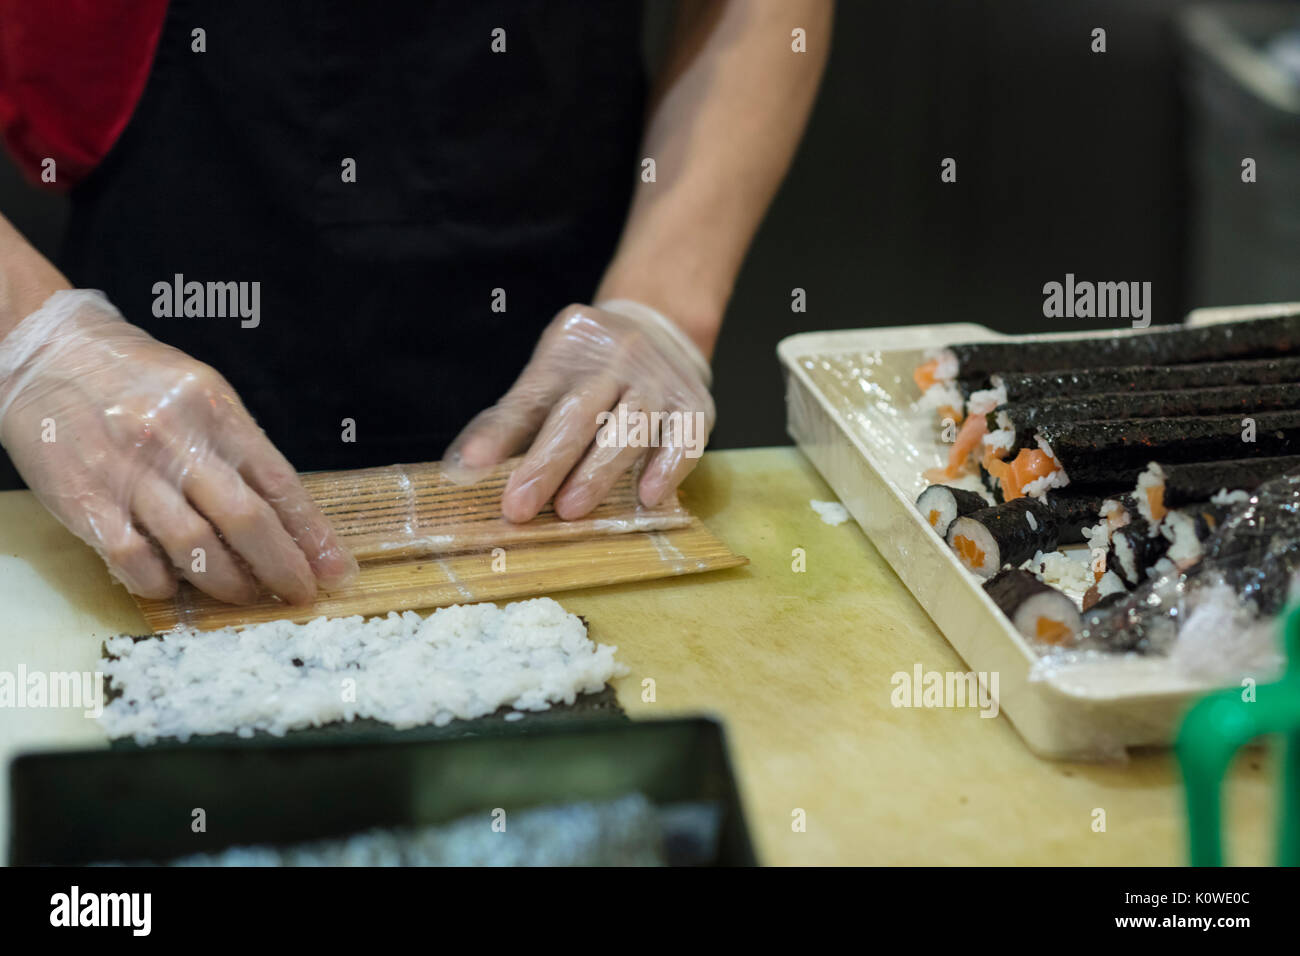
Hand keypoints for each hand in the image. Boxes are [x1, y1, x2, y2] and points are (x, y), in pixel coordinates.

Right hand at [0, 290, 357, 603]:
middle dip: (282, 566)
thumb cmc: (134, 377)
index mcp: (216, 411)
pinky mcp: (84, 500)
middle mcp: (176, 442)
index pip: (279, 483)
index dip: (312, 533)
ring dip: (229, 583)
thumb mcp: (202, 392)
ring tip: (246, 595)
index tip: (334, 568)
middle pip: (245, 520)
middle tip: (299, 592)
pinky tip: (175, 586)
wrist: (45, 354)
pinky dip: (161, 582)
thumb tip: (286, 513)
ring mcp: (129, 473)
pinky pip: (134, 559)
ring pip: (194, 548)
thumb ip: (239, 447)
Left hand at [443, 301, 714, 522]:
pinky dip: (668, 468)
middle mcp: (614, 360)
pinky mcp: (694, 403)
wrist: (661, 327)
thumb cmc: (591, 373)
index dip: (499, 436)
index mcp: (566, 354)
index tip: (471, 469)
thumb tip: (461, 471)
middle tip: (519, 508)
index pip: (529, 399)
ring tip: (571, 510)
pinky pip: (686, 436)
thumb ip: (509, 424)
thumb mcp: (547, 382)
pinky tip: (648, 497)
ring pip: (630, 427)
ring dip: (599, 471)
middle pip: (578, 414)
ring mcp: (657, 380)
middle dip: (546, 464)